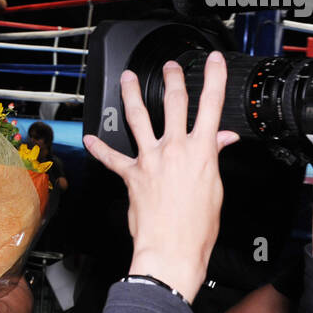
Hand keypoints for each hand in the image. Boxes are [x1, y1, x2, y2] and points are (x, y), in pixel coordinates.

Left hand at [82, 54, 237, 300]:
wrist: (172, 250)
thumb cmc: (197, 227)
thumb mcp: (215, 189)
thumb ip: (213, 158)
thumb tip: (220, 140)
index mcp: (201, 151)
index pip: (212, 106)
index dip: (215, 79)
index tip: (216, 62)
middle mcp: (174, 149)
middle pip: (174, 103)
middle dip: (173, 79)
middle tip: (170, 66)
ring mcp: (150, 159)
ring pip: (138, 118)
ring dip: (131, 95)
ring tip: (127, 78)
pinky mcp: (131, 175)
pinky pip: (112, 158)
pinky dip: (101, 148)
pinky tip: (91, 139)